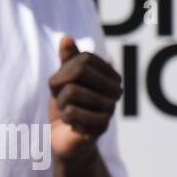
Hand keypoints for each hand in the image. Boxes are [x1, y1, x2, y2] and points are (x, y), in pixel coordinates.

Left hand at [48, 35, 121, 161]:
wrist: (65, 138)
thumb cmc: (66, 104)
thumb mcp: (63, 78)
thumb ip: (67, 59)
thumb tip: (66, 38)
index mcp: (109, 73)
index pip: (81, 59)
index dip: (63, 72)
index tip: (65, 85)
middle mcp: (115, 89)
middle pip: (77, 71)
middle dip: (61, 86)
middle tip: (65, 100)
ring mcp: (110, 108)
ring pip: (71, 91)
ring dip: (62, 103)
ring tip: (70, 111)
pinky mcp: (102, 126)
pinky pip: (72, 112)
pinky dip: (65, 117)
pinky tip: (73, 123)